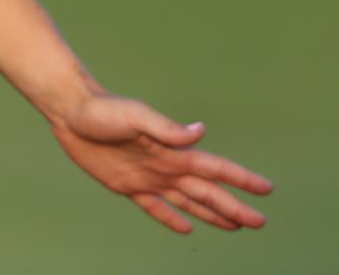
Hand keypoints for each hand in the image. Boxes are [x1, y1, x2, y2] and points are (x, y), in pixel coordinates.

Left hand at [50, 92, 272, 234]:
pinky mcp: (127, 186)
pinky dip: (172, 219)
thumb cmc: (104, 110)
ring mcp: (148, 177)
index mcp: (173, 150)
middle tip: (260, 222)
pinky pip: (155, 208)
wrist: (71, 111)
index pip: (215, 169)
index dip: (241, 180)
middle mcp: (166, 166)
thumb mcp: (135, 115)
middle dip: (234, 207)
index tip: (266, 189)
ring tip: (235, 226)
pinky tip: (187, 229)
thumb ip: (167, 128)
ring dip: (212, 215)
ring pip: (189, 203)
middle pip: (208, 192)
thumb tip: (201, 131)